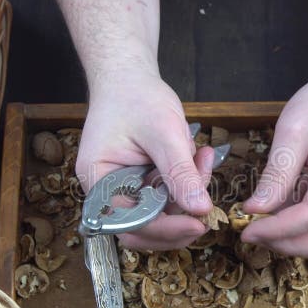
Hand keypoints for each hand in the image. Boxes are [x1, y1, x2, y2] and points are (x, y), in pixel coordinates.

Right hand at [75, 71, 214, 248]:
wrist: (129, 77)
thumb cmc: (136, 97)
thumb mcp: (163, 132)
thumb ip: (180, 172)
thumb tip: (201, 209)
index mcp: (98, 180)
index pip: (130, 224)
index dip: (164, 230)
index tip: (198, 224)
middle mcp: (107, 191)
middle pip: (144, 227)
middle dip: (179, 219)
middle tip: (208, 208)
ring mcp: (125, 187)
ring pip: (161, 212)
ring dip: (188, 194)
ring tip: (203, 159)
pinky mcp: (142, 182)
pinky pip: (166, 195)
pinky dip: (187, 181)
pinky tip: (199, 156)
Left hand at [240, 70, 307, 256]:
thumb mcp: (294, 130)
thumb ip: (277, 173)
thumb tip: (254, 210)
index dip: (278, 228)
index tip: (247, 229)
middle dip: (291, 244)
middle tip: (255, 233)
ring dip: (294, 236)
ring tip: (260, 221)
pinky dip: (298, 222)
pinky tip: (274, 208)